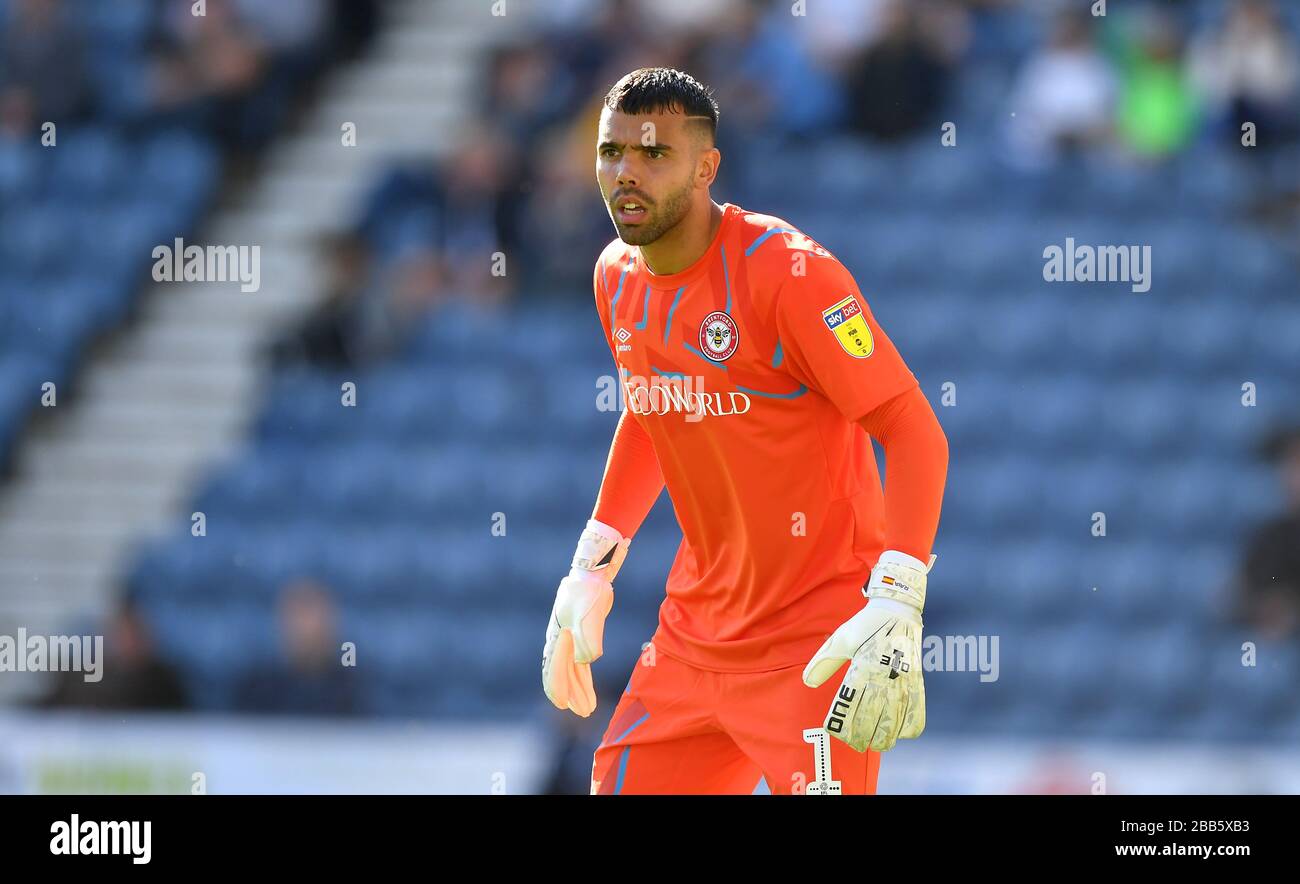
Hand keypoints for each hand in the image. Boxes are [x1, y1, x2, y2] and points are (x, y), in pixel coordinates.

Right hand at [542, 520, 629, 716]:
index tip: (563, 703)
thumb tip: (588, 660)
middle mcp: (559, 642)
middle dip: (570, 694)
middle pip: (561, 674)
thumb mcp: (589, 612)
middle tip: (582, 712)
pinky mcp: (581, 639)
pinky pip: (580, 665)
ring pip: (571, 672)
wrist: (593, 574)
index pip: (553, 667)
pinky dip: (584, 680)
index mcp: (556, 636)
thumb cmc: (588, 591)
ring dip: (578, 691)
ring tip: (588, 709)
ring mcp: (569, 641)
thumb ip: (588, 636)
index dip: (557, 687)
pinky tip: (588, 692)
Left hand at [802, 550, 935, 751]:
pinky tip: (900, 732)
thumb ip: (824, 662)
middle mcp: (885, 678)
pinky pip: (917, 713)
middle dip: (862, 737)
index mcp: (864, 667)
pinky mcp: (917, 682)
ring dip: (884, 738)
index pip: (851, 705)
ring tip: (875, 742)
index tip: (833, 730)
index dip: (841, 724)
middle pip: (873, 721)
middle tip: (855, 743)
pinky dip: (909, 728)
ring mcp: (904, 682)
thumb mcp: (841, 639)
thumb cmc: (867, 624)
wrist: (900, 609)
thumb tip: (808, 682)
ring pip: (895, 723)